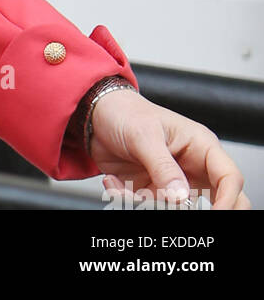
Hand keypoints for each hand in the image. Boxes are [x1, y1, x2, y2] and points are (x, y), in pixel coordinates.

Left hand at [89, 89, 250, 209]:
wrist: (94, 115)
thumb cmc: (124, 112)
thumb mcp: (143, 135)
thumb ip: (162, 166)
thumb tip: (180, 197)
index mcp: (199, 145)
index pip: (229, 177)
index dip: (228, 199)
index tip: (215, 212)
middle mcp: (191, 165)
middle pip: (220, 198)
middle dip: (208, 210)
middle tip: (180, 209)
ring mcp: (173, 180)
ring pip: (179, 209)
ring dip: (149, 202)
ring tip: (126, 187)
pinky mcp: (153, 190)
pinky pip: (149, 206)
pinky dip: (128, 199)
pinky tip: (114, 182)